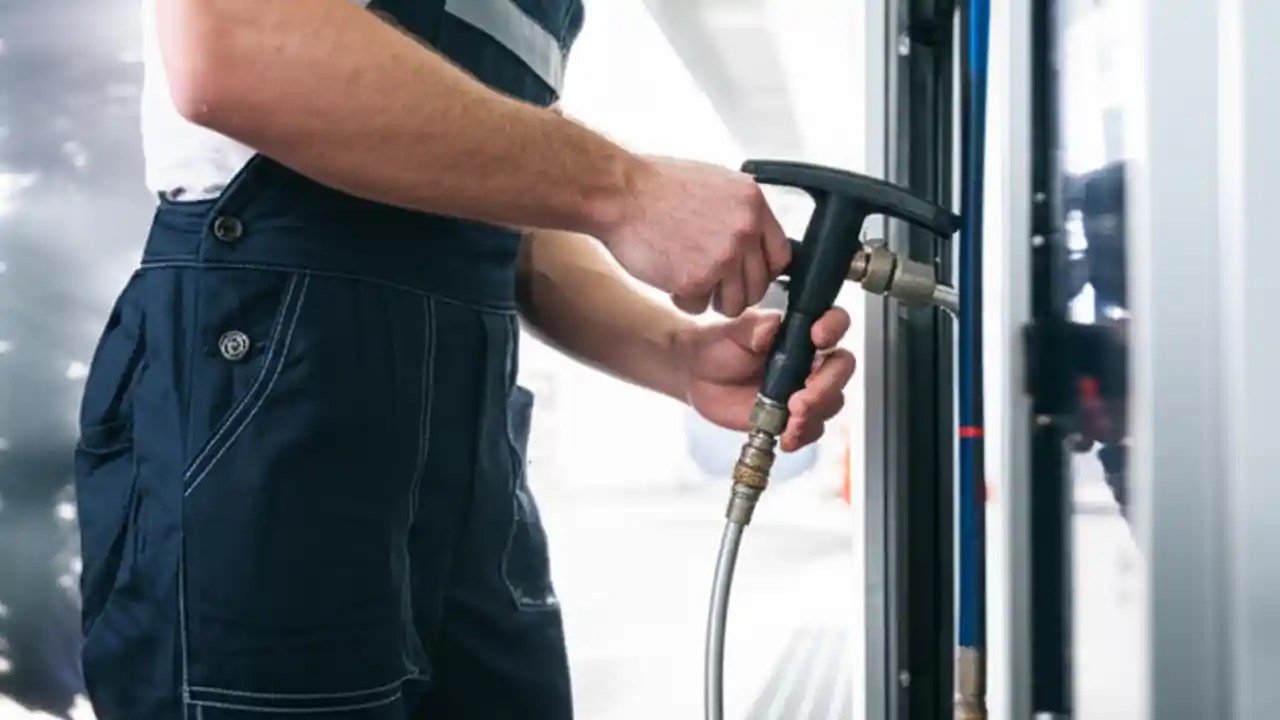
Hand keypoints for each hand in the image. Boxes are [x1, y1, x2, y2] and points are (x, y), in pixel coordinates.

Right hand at [599, 156, 791, 316]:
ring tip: (690, 281)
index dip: (764, 270)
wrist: (621, 194)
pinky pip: (699, 307)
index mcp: (752, 203)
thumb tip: (753, 237)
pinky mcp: (697, 279)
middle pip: (759, 285)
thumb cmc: (656, 186)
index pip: (781, 254)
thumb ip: (740, 212)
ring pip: (734, 303)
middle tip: (713, 283)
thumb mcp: (715, 184)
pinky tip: (670, 278)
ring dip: (712, 299)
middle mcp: (745, 229)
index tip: (750, 275)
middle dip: (735, 290)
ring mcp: (723, 256)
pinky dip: (683, 300)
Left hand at [676, 308, 855, 451]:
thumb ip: (755, 327)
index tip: (818, 337)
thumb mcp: (734, 331)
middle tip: (799, 400)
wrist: (697, 376)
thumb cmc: (719, 346)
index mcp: (801, 332)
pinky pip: (812, 429)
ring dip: (814, 414)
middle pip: (840, 369)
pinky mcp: (794, 417)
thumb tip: (774, 327)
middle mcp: (810, 360)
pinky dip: (802, 436)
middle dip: (825, 387)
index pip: (834, 323)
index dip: (834, 328)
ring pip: (831, 402)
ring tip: (789, 422)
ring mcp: (804, 389)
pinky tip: (786, 437)